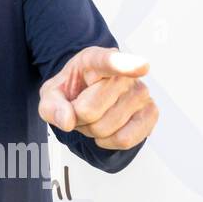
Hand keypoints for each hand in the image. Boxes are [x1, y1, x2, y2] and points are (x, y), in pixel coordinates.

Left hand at [38, 46, 157, 149]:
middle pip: (90, 111)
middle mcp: (123, 74)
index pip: (110, 62)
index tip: (142, 66)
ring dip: (92, 130)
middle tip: (80, 109)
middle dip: (78, 118)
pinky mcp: (151, 113)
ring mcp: (141, 93)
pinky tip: (107, 128)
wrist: (89, 98)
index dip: (126, 65)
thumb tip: (67, 121)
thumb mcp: (52, 94)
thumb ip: (52, 106)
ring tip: (94, 116)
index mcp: (96, 60)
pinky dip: (108, 141)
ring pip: (105, 128)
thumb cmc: (73, 91)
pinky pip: (125, 140)